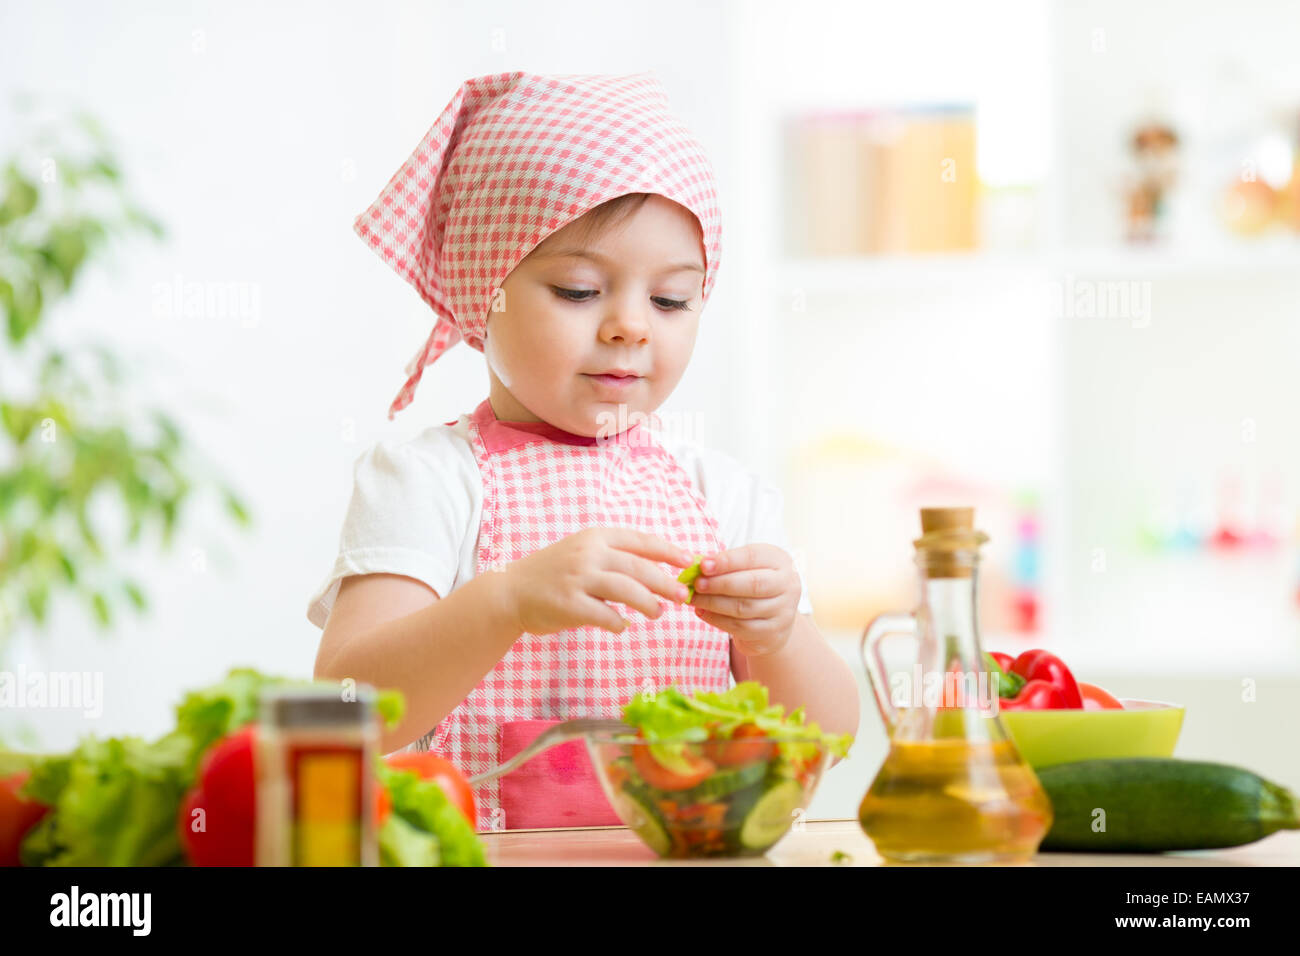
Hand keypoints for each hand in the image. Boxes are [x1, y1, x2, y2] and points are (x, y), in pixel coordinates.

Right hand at [500, 527, 693, 635]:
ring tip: (658, 614)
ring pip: (628, 591)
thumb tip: (660, 570)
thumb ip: (614, 557)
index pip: (641, 541)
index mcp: (595, 536)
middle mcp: (588, 554)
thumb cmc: (553, 574)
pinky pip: (607, 616)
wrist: (509, 592)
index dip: (669, 551)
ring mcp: (578, 579)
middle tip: (684, 596)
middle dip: (667, 583)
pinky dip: (619, 624)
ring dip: (649, 604)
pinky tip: (622, 626)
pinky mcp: (570, 605)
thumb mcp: (582, 552)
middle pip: (640, 568)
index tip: (690, 562)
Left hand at [689, 544, 799, 657]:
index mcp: (780, 561)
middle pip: (752, 584)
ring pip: (744, 607)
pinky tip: (702, 612)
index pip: (753, 557)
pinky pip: (740, 627)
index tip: (703, 564)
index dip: (727, 561)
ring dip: (714, 602)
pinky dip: (717, 619)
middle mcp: (788, 585)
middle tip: (696, 583)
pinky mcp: (773, 633)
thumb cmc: (753, 585)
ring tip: (694, 598)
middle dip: (720, 583)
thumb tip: (698, 567)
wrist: (774, 619)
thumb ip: (727, 565)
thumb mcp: (747, 568)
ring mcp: (783, 611)